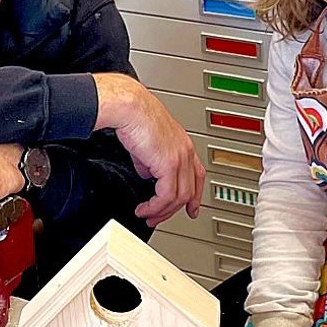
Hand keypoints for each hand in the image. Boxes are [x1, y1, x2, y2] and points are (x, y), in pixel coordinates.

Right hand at [94, 74, 203, 223]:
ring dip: (162, 211)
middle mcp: (186, 151)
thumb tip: (147, 173)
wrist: (130, 107)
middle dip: (174, 210)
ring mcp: (180, 158)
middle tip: (158, 218)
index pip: (197, 175)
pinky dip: (155, 207)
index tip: (191, 208)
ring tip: (147, 215)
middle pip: (189, 191)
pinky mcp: (169, 164)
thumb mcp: (146, 143)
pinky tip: (144, 209)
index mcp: (184, 144)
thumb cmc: (135, 116)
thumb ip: (150, 160)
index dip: (195, 195)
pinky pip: (166, 196)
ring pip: (179, 197)